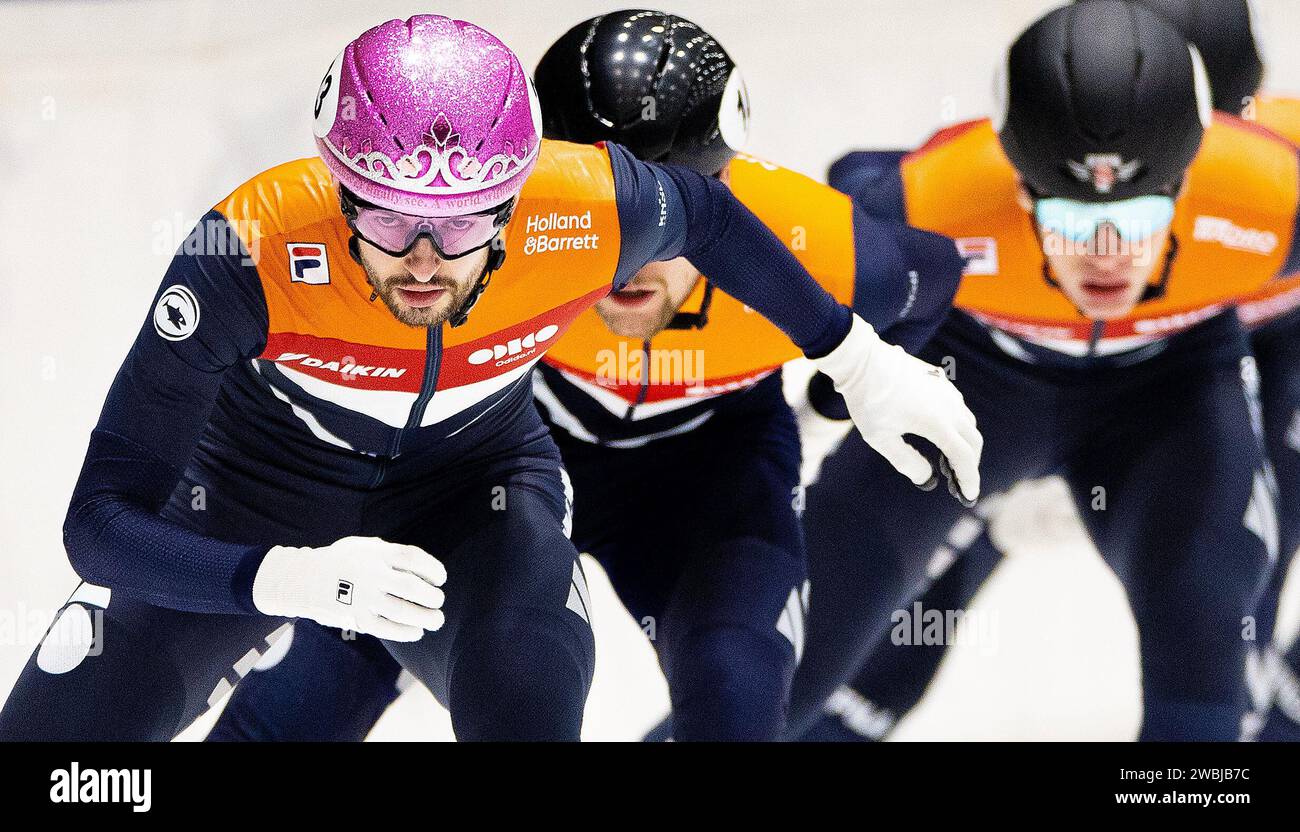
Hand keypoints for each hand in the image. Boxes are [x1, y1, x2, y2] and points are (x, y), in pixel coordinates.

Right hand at [252, 536, 446, 641]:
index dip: (433, 569)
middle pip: (411, 587)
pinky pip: (388, 629)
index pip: (413, 558)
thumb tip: (424, 570)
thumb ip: (391, 554)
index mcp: (375, 553)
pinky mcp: (356, 618)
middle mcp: (370, 574)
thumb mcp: (364, 547)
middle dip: (432, 597)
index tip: (440, 579)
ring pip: (403, 611)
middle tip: (439, 601)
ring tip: (436, 619)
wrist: (302, 579)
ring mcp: (362, 598)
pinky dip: (407, 632)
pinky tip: (417, 632)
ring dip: (426, 618)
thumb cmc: (343, 562)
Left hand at [812, 315, 981, 502]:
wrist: (862, 361)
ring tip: (947, 462)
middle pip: (972, 441)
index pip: (963, 457)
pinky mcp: (940, 381)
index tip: (969, 495)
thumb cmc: (868, 401)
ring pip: (968, 423)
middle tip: (958, 484)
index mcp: (938, 424)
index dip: (969, 479)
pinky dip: (958, 427)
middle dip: (969, 465)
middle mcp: (950, 407)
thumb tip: (927, 479)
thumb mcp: (881, 438)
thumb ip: (906, 461)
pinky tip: (941, 434)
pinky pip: (959, 408)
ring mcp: (947, 391)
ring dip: (964, 445)